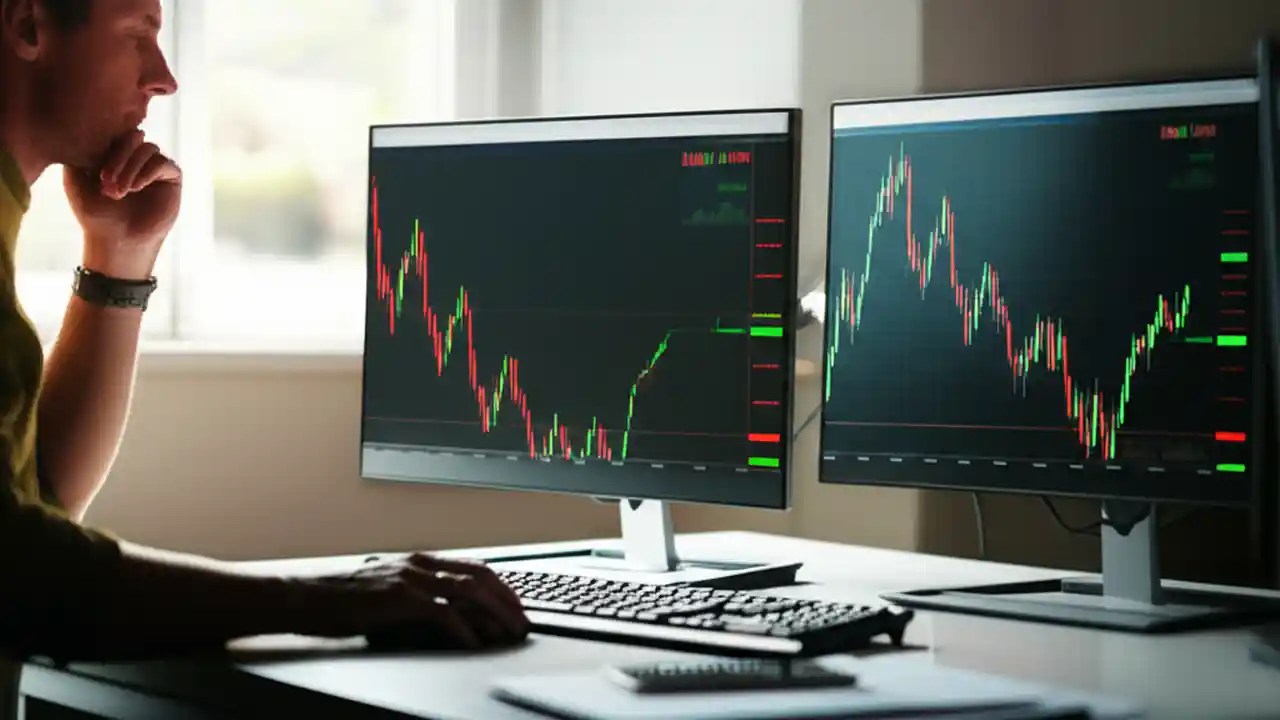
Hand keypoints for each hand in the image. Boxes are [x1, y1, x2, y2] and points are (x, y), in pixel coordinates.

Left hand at [64, 129, 181, 278]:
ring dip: (131, 168)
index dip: (105, 148)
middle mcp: (136, 158)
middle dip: (119, 157)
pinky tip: (136, 188)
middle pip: (133, 137)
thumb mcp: (76, 180)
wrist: (117, 240)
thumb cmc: (95, 214)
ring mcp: (155, 166)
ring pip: (148, 149)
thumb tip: (86, 131)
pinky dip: (149, 172)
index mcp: (115, 154)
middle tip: (107, 181)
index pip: (115, 134)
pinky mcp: (172, 177)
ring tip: (120, 191)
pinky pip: (164, 163)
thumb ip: (77, 154)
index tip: (94, 173)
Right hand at [300, 553, 529, 650]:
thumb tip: (452, 619)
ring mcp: (409, 578)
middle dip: (508, 600)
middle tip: (523, 622)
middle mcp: (419, 564)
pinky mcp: (397, 598)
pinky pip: (441, 612)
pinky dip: (463, 628)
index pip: (474, 567)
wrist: (303, 598)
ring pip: (468, 590)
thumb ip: (418, 598)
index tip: (518, 606)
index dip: (501, 586)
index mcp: (419, 561)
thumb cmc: (340, 600)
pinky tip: (474, 642)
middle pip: (480, 575)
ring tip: (510, 632)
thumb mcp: (386, 593)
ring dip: (495, 612)